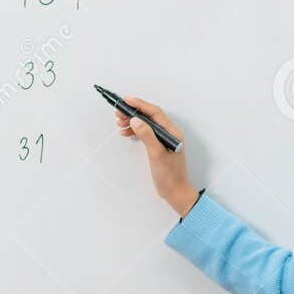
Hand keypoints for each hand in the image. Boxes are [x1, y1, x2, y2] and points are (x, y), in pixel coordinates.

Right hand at [116, 96, 195, 215]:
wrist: (175, 192)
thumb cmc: (169, 175)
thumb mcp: (156, 154)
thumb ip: (147, 135)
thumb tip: (135, 119)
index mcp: (172, 132)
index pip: (155, 112)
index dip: (140, 104)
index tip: (126, 100)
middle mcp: (169, 133)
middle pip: (150, 116)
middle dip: (134, 112)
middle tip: (118, 113)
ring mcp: (163, 139)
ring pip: (146, 124)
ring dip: (133, 122)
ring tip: (119, 123)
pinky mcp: (158, 146)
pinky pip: (146, 133)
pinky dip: (135, 131)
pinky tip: (126, 133)